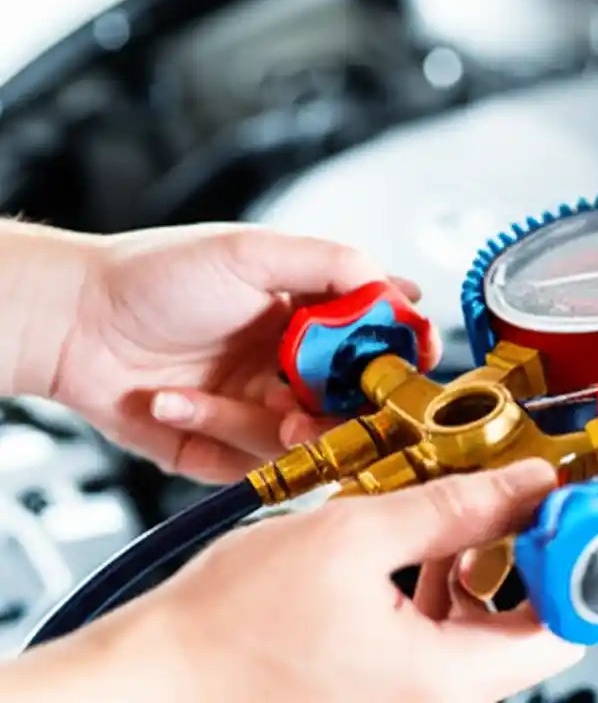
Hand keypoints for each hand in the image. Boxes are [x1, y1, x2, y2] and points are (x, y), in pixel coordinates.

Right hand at [9, 460, 581, 702]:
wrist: (156, 678)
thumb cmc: (227, 625)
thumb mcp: (354, 536)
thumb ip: (455, 509)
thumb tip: (530, 486)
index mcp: (443, 676)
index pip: (564, 628)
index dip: (585, 562)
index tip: (586, 513)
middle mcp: (437, 700)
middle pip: (532, 628)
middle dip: (537, 556)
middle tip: (526, 500)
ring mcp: (411, 697)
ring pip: (487, 631)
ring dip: (487, 567)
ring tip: (461, 514)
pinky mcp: (385, 687)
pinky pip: (444, 640)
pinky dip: (446, 589)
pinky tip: (416, 546)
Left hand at [48, 223, 440, 481]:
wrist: (70, 322)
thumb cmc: (151, 276)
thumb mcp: (253, 250)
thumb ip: (336, 264)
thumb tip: (401, 290)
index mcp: (308, 314)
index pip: (379, 341)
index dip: (401, 355)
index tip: (412, 362)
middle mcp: (291, 364)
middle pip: (353, 403)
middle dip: (342, 410)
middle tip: (314, 402)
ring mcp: (258, 408)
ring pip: (303, 438)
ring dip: (267, 423)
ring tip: (236, 399)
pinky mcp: (222, 448)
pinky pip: (245, 461)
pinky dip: (210, 429)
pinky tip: (174, 399)